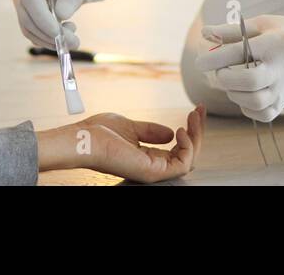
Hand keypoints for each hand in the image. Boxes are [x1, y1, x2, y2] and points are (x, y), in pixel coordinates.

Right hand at [12, 0, 108, 50]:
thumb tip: (62, 15)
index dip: (42, 19)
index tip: (59, 33)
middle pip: (27, 16)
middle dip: (49, 34)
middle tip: (74, 42)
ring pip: (27, 27)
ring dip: (49, 39)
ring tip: (73, 38)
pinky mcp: (24, 11)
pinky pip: (31, 30)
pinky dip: (46, 38)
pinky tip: (65, 34)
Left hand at [36, 107, 204, 182]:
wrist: (84, 139)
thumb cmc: (98, 134)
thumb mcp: (131, 127)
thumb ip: (150, 131)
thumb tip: (169, 133)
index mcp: (148, 158)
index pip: (179, 149)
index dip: (191, 130)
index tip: (194, 111)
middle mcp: (152, 166)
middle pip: (188, 154)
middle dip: (198, 131)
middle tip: (199, 111)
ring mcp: (152, 171)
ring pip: (189, 159)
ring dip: (196, 137)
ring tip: (192, 118)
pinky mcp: (151, 171)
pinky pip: (181, 165)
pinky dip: (187, 148)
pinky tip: (180, 131)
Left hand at [197, 13, 283, 121]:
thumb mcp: (262, 24)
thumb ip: (232, 31)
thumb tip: (205, 34)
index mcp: (277, 42)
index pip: (240, 53)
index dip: (215, 58)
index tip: (200, 61)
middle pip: (249, 81)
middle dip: (225, 78)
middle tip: (218, 72)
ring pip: (255, 101)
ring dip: (234, 93)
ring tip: (231, 81)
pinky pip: (263, 114)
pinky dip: (246, 106)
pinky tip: (243, 93)